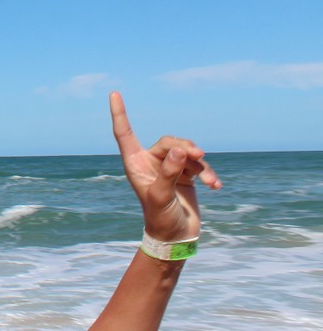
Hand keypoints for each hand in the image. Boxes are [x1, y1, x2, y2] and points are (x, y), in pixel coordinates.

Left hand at [110, 91, 221, 242]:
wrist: (176, 237)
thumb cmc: (160, 218)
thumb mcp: (161, 197)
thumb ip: (168, 173)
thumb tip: (179, 151)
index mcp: (135, 163)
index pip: (124, 133)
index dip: (119, 113)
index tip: (114, 93)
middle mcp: (150, 161)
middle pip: (168, 142)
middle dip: (184, 147)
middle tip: (199, 154)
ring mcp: (168, 167)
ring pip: (186, 152)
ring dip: (201, 164)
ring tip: (211, 181)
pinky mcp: (185, 174)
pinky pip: (198, 164)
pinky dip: (207, 173)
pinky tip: (215, 186)